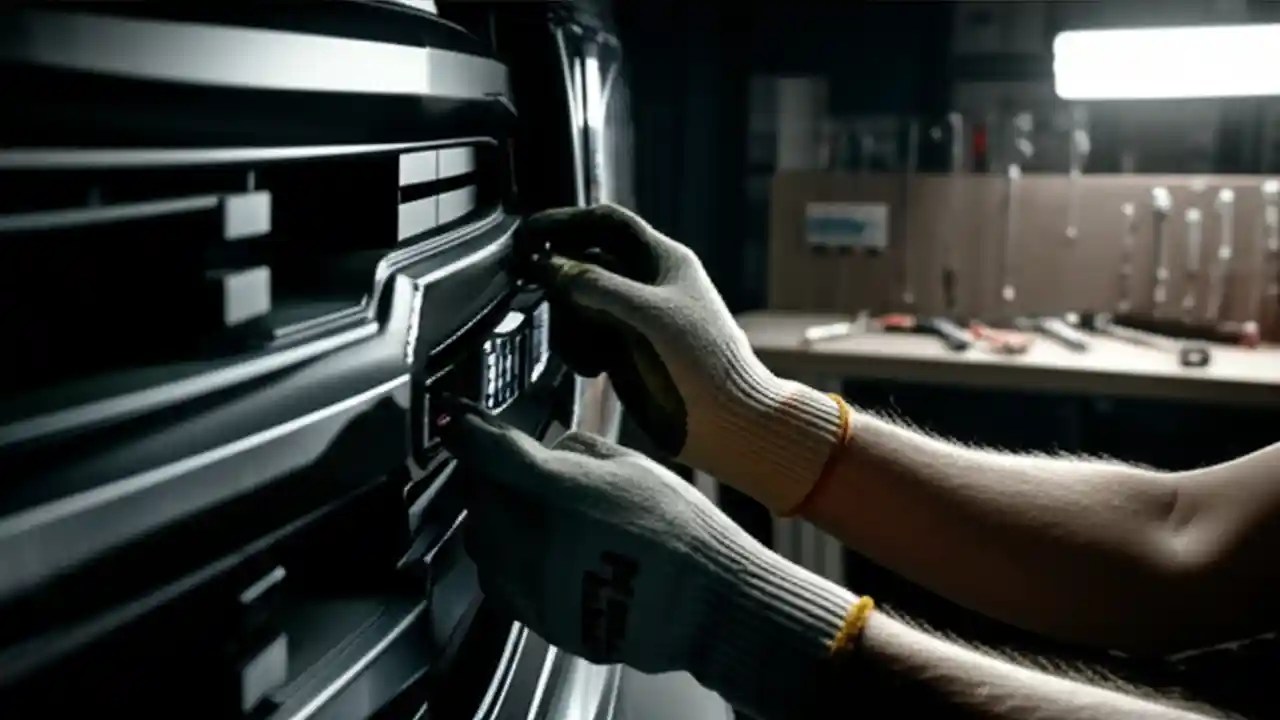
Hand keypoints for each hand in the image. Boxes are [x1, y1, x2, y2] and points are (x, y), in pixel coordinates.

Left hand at [438, 400, 855, 718]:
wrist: (708, 604)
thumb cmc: (683, 533)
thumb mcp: (633, 466)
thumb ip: (578, 450)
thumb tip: (549, 447)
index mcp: (559, 490)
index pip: (489, 451)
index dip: (466, 428)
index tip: (455, 417)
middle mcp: (535, 540)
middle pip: (479, 496)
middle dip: (490, 476)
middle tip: (518, 468)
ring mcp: (533, 586)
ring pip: (482, 542)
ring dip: (496, 520)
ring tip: (538, 514)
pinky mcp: (540, 620)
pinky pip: (500, 583)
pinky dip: (507, 562)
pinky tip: (544, 554)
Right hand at [519, 205, 842, 511]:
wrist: (727, 421)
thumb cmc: (704, 361)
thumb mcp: (649, 314)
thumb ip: (598, 285)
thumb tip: (549, 266)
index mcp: (663, 260)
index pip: (606, 223)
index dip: (566, 222)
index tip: (529, 234)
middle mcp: (646, 284)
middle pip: (586, 264)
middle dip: (563, 284)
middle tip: (539, 299)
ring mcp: (634, 318)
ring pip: (580, 304)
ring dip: (570, 326)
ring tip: (585, 355)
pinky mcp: (624, 351)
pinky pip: (585, 337)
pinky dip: (579, 349)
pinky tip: (593, 369)